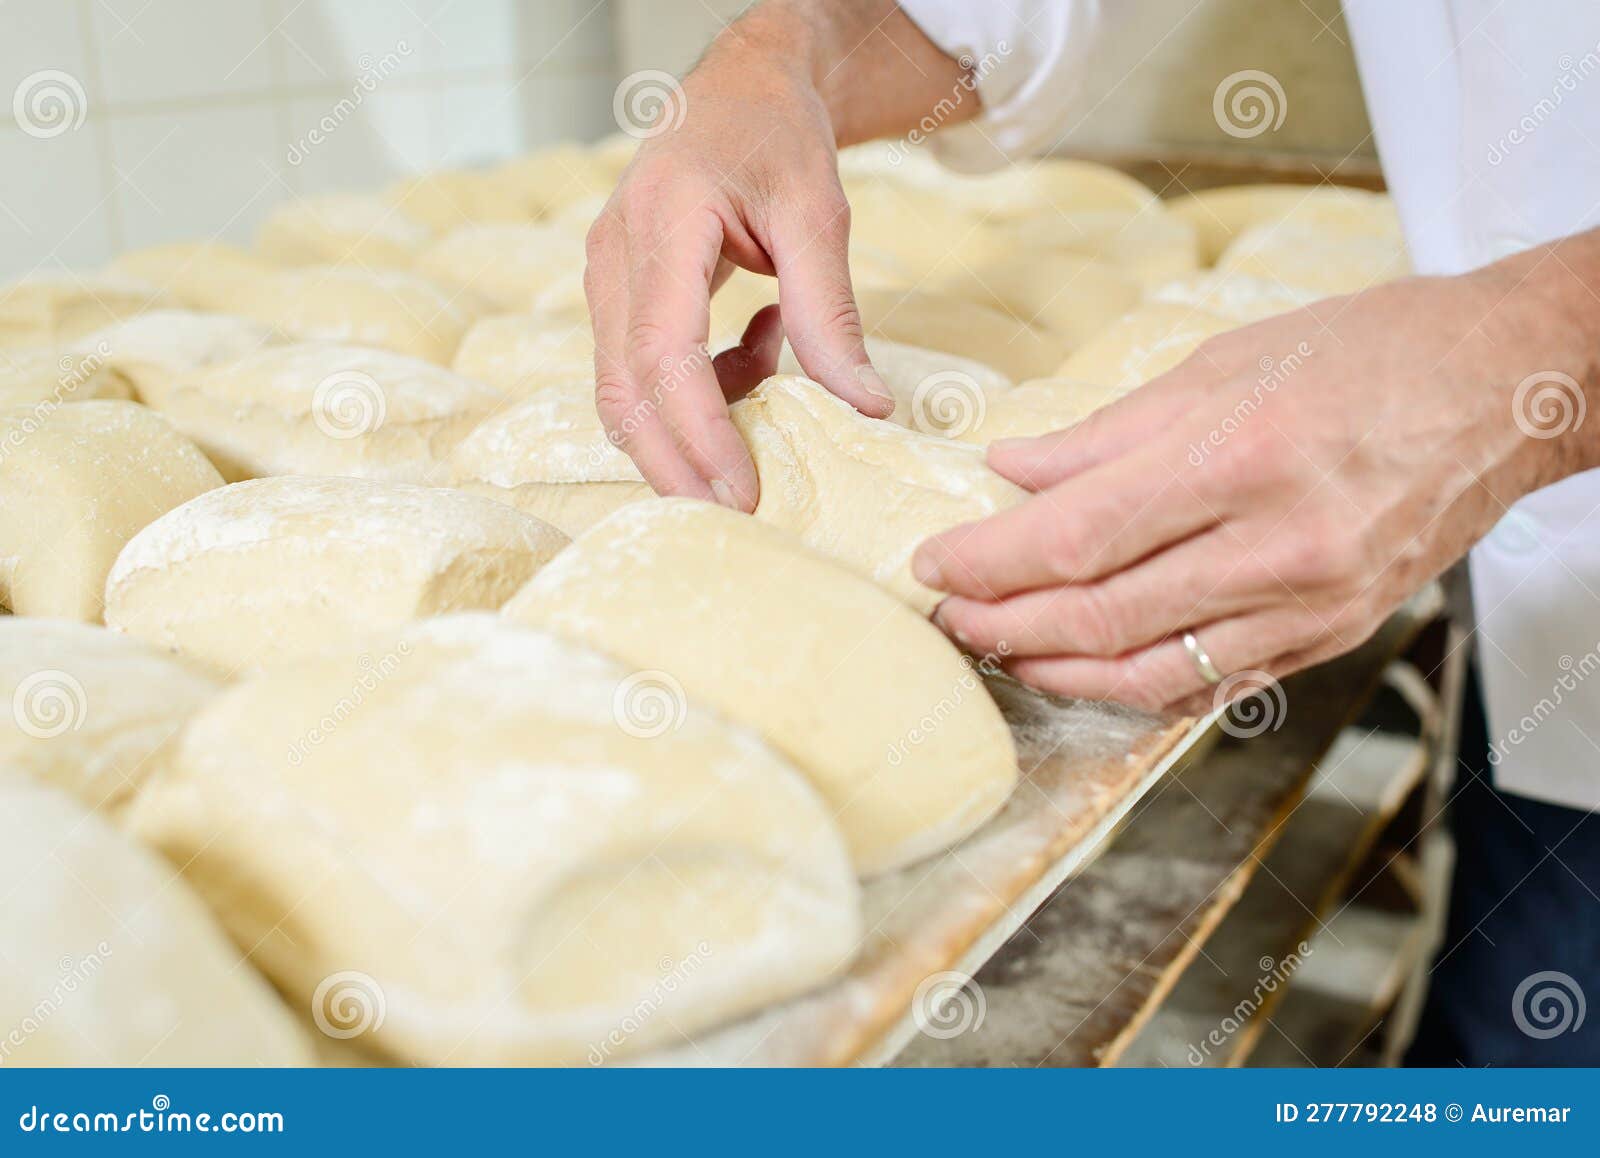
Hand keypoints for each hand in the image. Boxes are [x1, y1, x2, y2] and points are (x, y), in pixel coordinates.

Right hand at [584, 1, 967, 508]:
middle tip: (736, 520)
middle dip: (675, 464)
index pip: (663, 352)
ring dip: (690, 428)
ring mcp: (607, 276)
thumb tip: (864, 406)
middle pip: (624, 388)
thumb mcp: (818, 212)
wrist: (737, 90)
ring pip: (625, 389)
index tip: (741, 493)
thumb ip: (830, 311)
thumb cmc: (774, 135)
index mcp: (662, 222)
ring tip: (768, 398)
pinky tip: (757, 349)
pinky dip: (700, 389)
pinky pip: (644, 371)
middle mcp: (614, 255)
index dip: (698, 433)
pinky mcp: (619, 294)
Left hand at [914, 247, 1598, 714]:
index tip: (934, 559)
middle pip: (1100, 614)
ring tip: (997, 647)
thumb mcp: (1225, 362)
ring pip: (1149, 670)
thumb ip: (1108, 432)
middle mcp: (1278, 546)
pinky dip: (1135, 685)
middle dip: (1003, 621)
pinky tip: (1084, 670)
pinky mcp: (1330, 637)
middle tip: (946, 614)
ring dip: (1055, 668)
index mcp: (1241, 457)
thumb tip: (1012, 468)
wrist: (1509, 390)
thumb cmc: (1368, 354)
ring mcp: (1310, 605)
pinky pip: (1211, 684)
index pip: (1079, 535)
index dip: (991, 559)